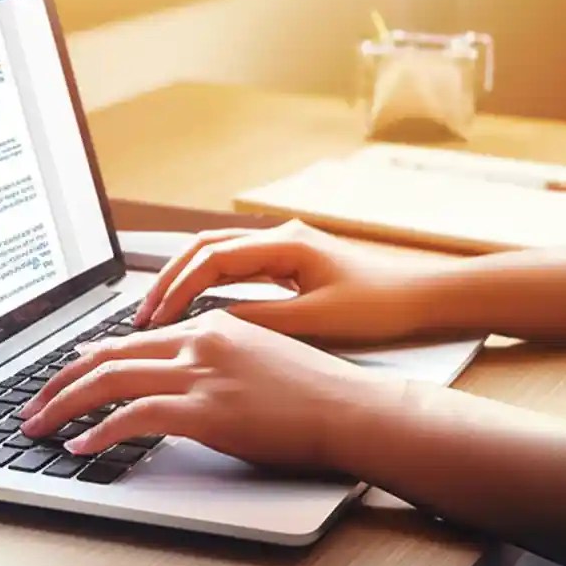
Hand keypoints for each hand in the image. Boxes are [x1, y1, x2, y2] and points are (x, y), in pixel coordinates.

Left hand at [19, 310, 405, 466]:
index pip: (130, 339)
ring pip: (110, 379)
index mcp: (210, 326)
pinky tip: (81, 445)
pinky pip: (135, 416)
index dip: (86, 361)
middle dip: (60, 383)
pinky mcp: (206, 408)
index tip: (61, 380)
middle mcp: (199, 340)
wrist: (350, 408)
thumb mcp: (257, 360)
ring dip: (64, 405)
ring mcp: (201, 373)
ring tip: (39, 427)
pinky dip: (100, 431)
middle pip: (108, 355)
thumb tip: (175, 384)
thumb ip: (213, 363)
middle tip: (34, 407)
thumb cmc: (313, 393)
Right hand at [135, 220, 434, 343]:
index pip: (210, 259)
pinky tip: (196, 310)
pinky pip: (236, 269)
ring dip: (185, 281)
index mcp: (284, 245)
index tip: (155, 317)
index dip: (176, 288)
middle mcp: (280, 238)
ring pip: (216, 256)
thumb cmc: (381, 307)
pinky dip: (208, 286)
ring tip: (159, 312)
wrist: (424, 298)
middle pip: (204, 249)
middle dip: (168, 280)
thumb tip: (211, 327)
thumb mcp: (316, 321)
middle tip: (142, 314)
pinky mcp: (291, 264)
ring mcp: (284, 248)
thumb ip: (261, 320)